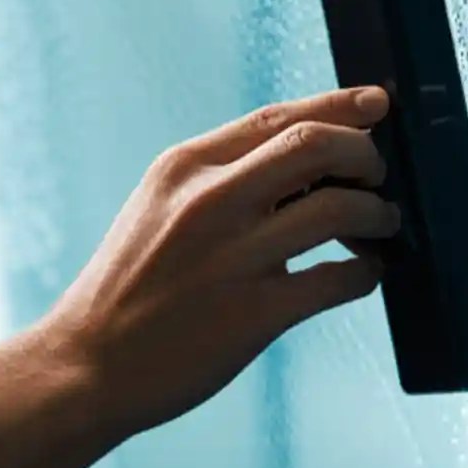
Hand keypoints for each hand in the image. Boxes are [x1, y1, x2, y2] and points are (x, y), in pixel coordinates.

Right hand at [38, 86, 399, 439]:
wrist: (86, 364)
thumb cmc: (129, 286)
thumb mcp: (158, 206)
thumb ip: (219, 177)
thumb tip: (306, 154)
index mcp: (184, 167)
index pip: (277, 116)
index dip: (337, 104)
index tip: (376, 102)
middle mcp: (208, 201)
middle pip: (318, 145)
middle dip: (365, 155)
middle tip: (376, 176)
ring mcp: (233, 257)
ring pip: (339, 209)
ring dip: (377, 213)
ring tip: (380, 225)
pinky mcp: (254, 314)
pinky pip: (339, 280)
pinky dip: (367, 273)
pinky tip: (364, 274)